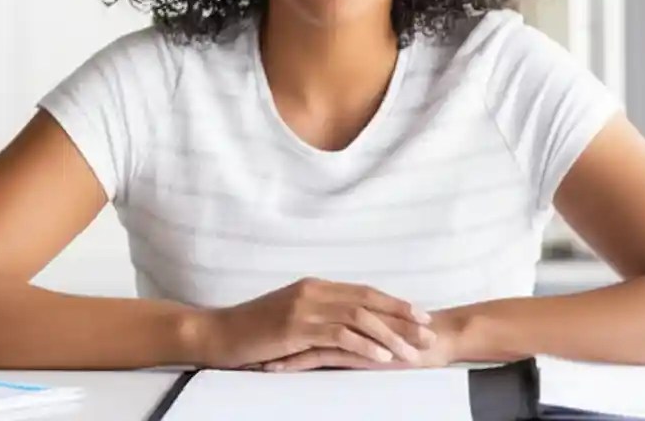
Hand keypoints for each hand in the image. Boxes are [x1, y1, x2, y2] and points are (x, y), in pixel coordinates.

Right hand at [193, 277, 436, 368]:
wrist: (217, 333)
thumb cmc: (252, 331)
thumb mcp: (289, 315)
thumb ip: (317, 314)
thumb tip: (345, 324)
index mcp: (315, 286)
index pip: (365, 292)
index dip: (395, 303)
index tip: (420, 315)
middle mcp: (314, 291)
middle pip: (369, 301)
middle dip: (402, 317)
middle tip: (427, 332)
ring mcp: (305, 307)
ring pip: (359, 317)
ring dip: (389, 335)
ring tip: (411, 351)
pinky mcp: (296, 327)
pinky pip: (340, 335)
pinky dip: (364, 346)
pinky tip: (381, 358)